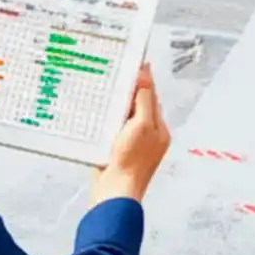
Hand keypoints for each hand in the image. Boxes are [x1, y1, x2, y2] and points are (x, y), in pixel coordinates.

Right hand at [91, 64, 169, 204]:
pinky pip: (111, 127)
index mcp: (159, 128)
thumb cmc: (131, 160)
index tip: (128, 62)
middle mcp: (147, 134)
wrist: (114, 192)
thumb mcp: (142, 124)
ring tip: (101, 88)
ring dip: (113, 104)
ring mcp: (131, 143)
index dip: (141, 79)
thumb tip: (145, 73)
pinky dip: (105, 118)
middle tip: (110, 72)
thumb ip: (144, 99)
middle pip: (136, 104)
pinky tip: (95, 111)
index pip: (151, 96)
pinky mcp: (115, 149)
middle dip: (126, 90)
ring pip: (122, 115)